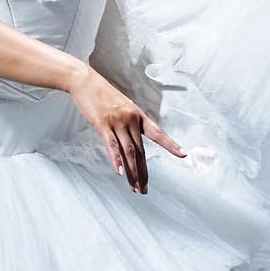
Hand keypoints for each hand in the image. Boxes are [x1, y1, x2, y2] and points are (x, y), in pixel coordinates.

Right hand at [71, 69, 184, 193]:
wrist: (86, 81)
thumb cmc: (103, 95)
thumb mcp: (122, 106)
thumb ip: (128, 123)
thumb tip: (131, 141)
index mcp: (139, 115)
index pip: (158, 133)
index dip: (171, 145)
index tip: (183, 155)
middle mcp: (131, 119)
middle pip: (141, 151)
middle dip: (143, 172)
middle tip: (145, 189)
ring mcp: (117, 122)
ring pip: (129, 152)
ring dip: (132, 172)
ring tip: (134, 188)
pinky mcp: (102, 124)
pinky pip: (111, 145)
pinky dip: (116, 160)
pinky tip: (120, 173)